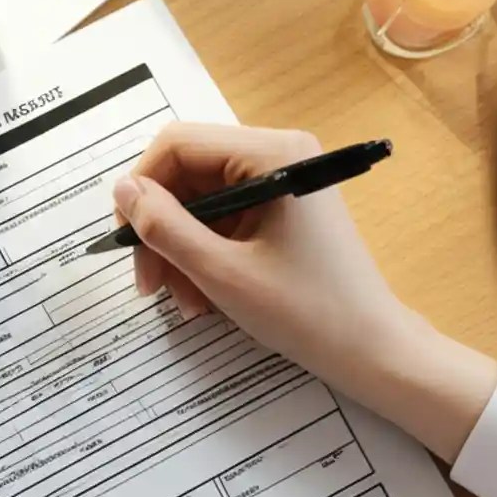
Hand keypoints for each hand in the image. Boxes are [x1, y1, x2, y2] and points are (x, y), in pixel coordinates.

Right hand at [112, 123, 496, 461]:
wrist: (373, 351)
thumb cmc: (308, 313)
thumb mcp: (223, 272)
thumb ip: (165, 227)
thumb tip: (123, 189)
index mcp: (272, 154)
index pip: (179, 145)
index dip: (142, 187)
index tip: (126, 238)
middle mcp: (277, 154)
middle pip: (188, 174)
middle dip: (161, 229)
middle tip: (148, 284)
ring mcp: (280, 181)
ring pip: (200, 202)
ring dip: (180, 250)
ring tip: (183, 301)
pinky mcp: (280, 208)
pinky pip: (222, 220)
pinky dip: (203, 255)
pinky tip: (203, 296)